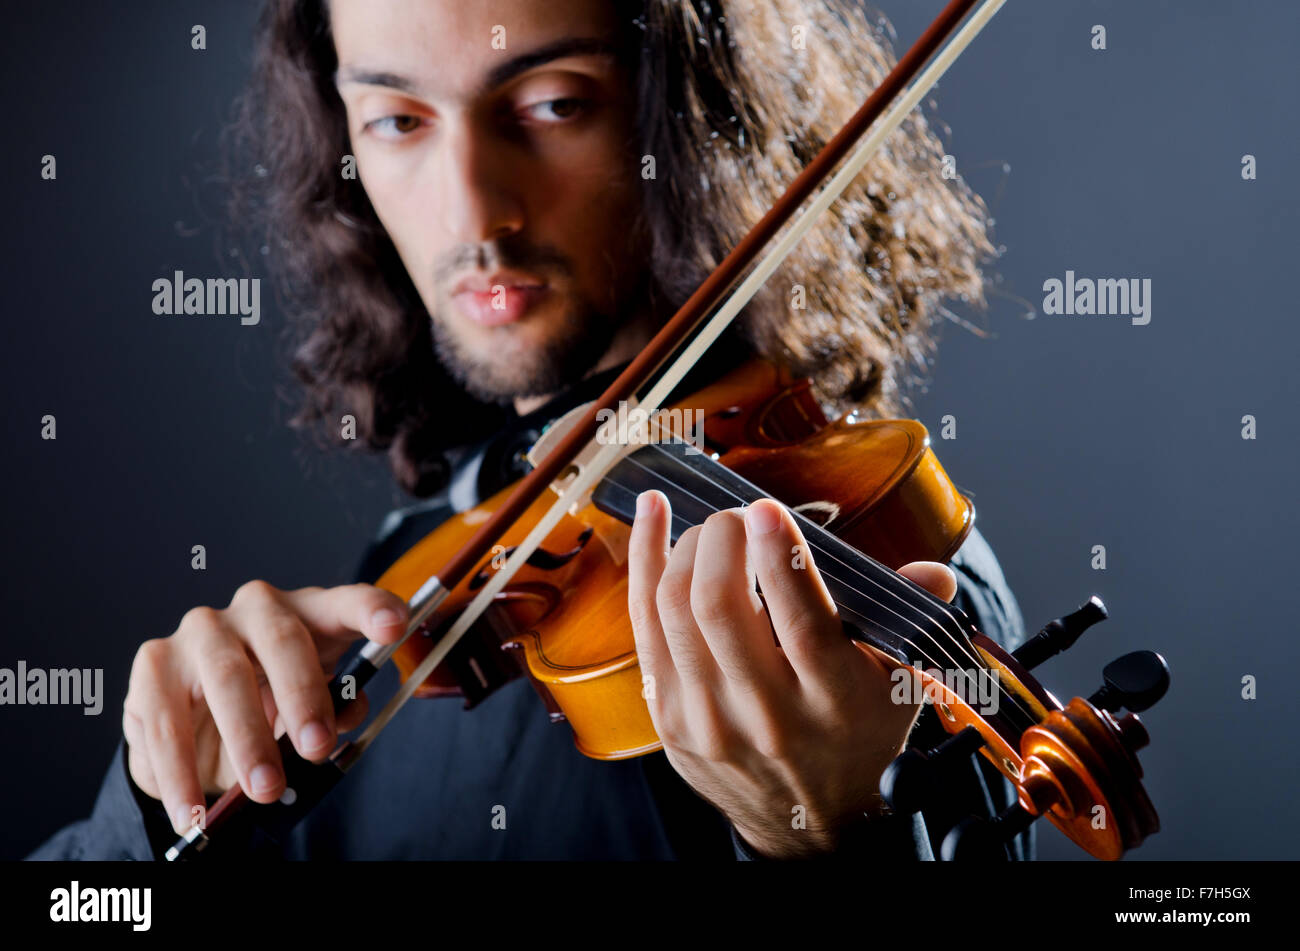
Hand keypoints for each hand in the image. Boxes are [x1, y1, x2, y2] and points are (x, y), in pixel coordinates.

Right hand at [122, 581, 408, 833]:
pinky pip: (165, 718)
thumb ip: (332, 713)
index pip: (347, 602)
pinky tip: (194, 810)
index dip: (372, 610)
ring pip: (225, 676)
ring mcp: (203, 630)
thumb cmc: (272, 706)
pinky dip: (180, 772)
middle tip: (316, 747)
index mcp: (310, 613)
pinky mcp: (154, 662)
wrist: (199, 721)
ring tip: (265, 789)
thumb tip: (344, 718)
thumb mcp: (310, 714)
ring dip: (247, 739)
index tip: (395, 627)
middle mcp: (257, 609)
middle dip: (303, 695)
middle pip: (283, 638)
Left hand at [627, 491, 956, 858]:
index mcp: (832, 701)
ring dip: (688, 548)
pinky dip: (644, 561)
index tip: (768, 510)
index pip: (801, 623)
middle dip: (723, 539)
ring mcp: (707, 718)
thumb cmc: (854, 739)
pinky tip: (652, 515)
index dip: (779, 558)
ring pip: (673, 610)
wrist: (806, 823)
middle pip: (719, 607)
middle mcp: (766, 714)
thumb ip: (911, 622)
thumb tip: (932, 572)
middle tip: (743, 519)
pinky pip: (643, 624)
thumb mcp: (900, 688)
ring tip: (715, 530)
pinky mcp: (666, 717)